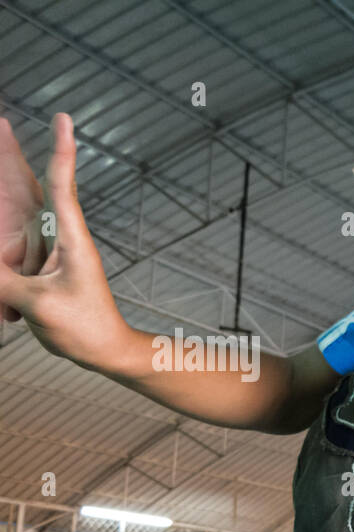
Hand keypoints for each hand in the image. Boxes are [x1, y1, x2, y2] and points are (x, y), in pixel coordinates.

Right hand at [0, 113, 130, 366]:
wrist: (105, 352)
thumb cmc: (83, 330)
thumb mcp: (36, 305)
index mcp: (72, 242)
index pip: (63, 188)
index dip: (61, 152)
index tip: (64, 119)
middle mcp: (65, 240)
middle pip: (32, 190)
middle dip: (11, 158)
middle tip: (0, 123)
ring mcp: (54, 253)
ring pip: (17, 227)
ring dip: (10, 227)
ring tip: (7, 174)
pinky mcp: (45, 269)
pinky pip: (14, 252)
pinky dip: (7, 258)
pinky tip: (12, 292)